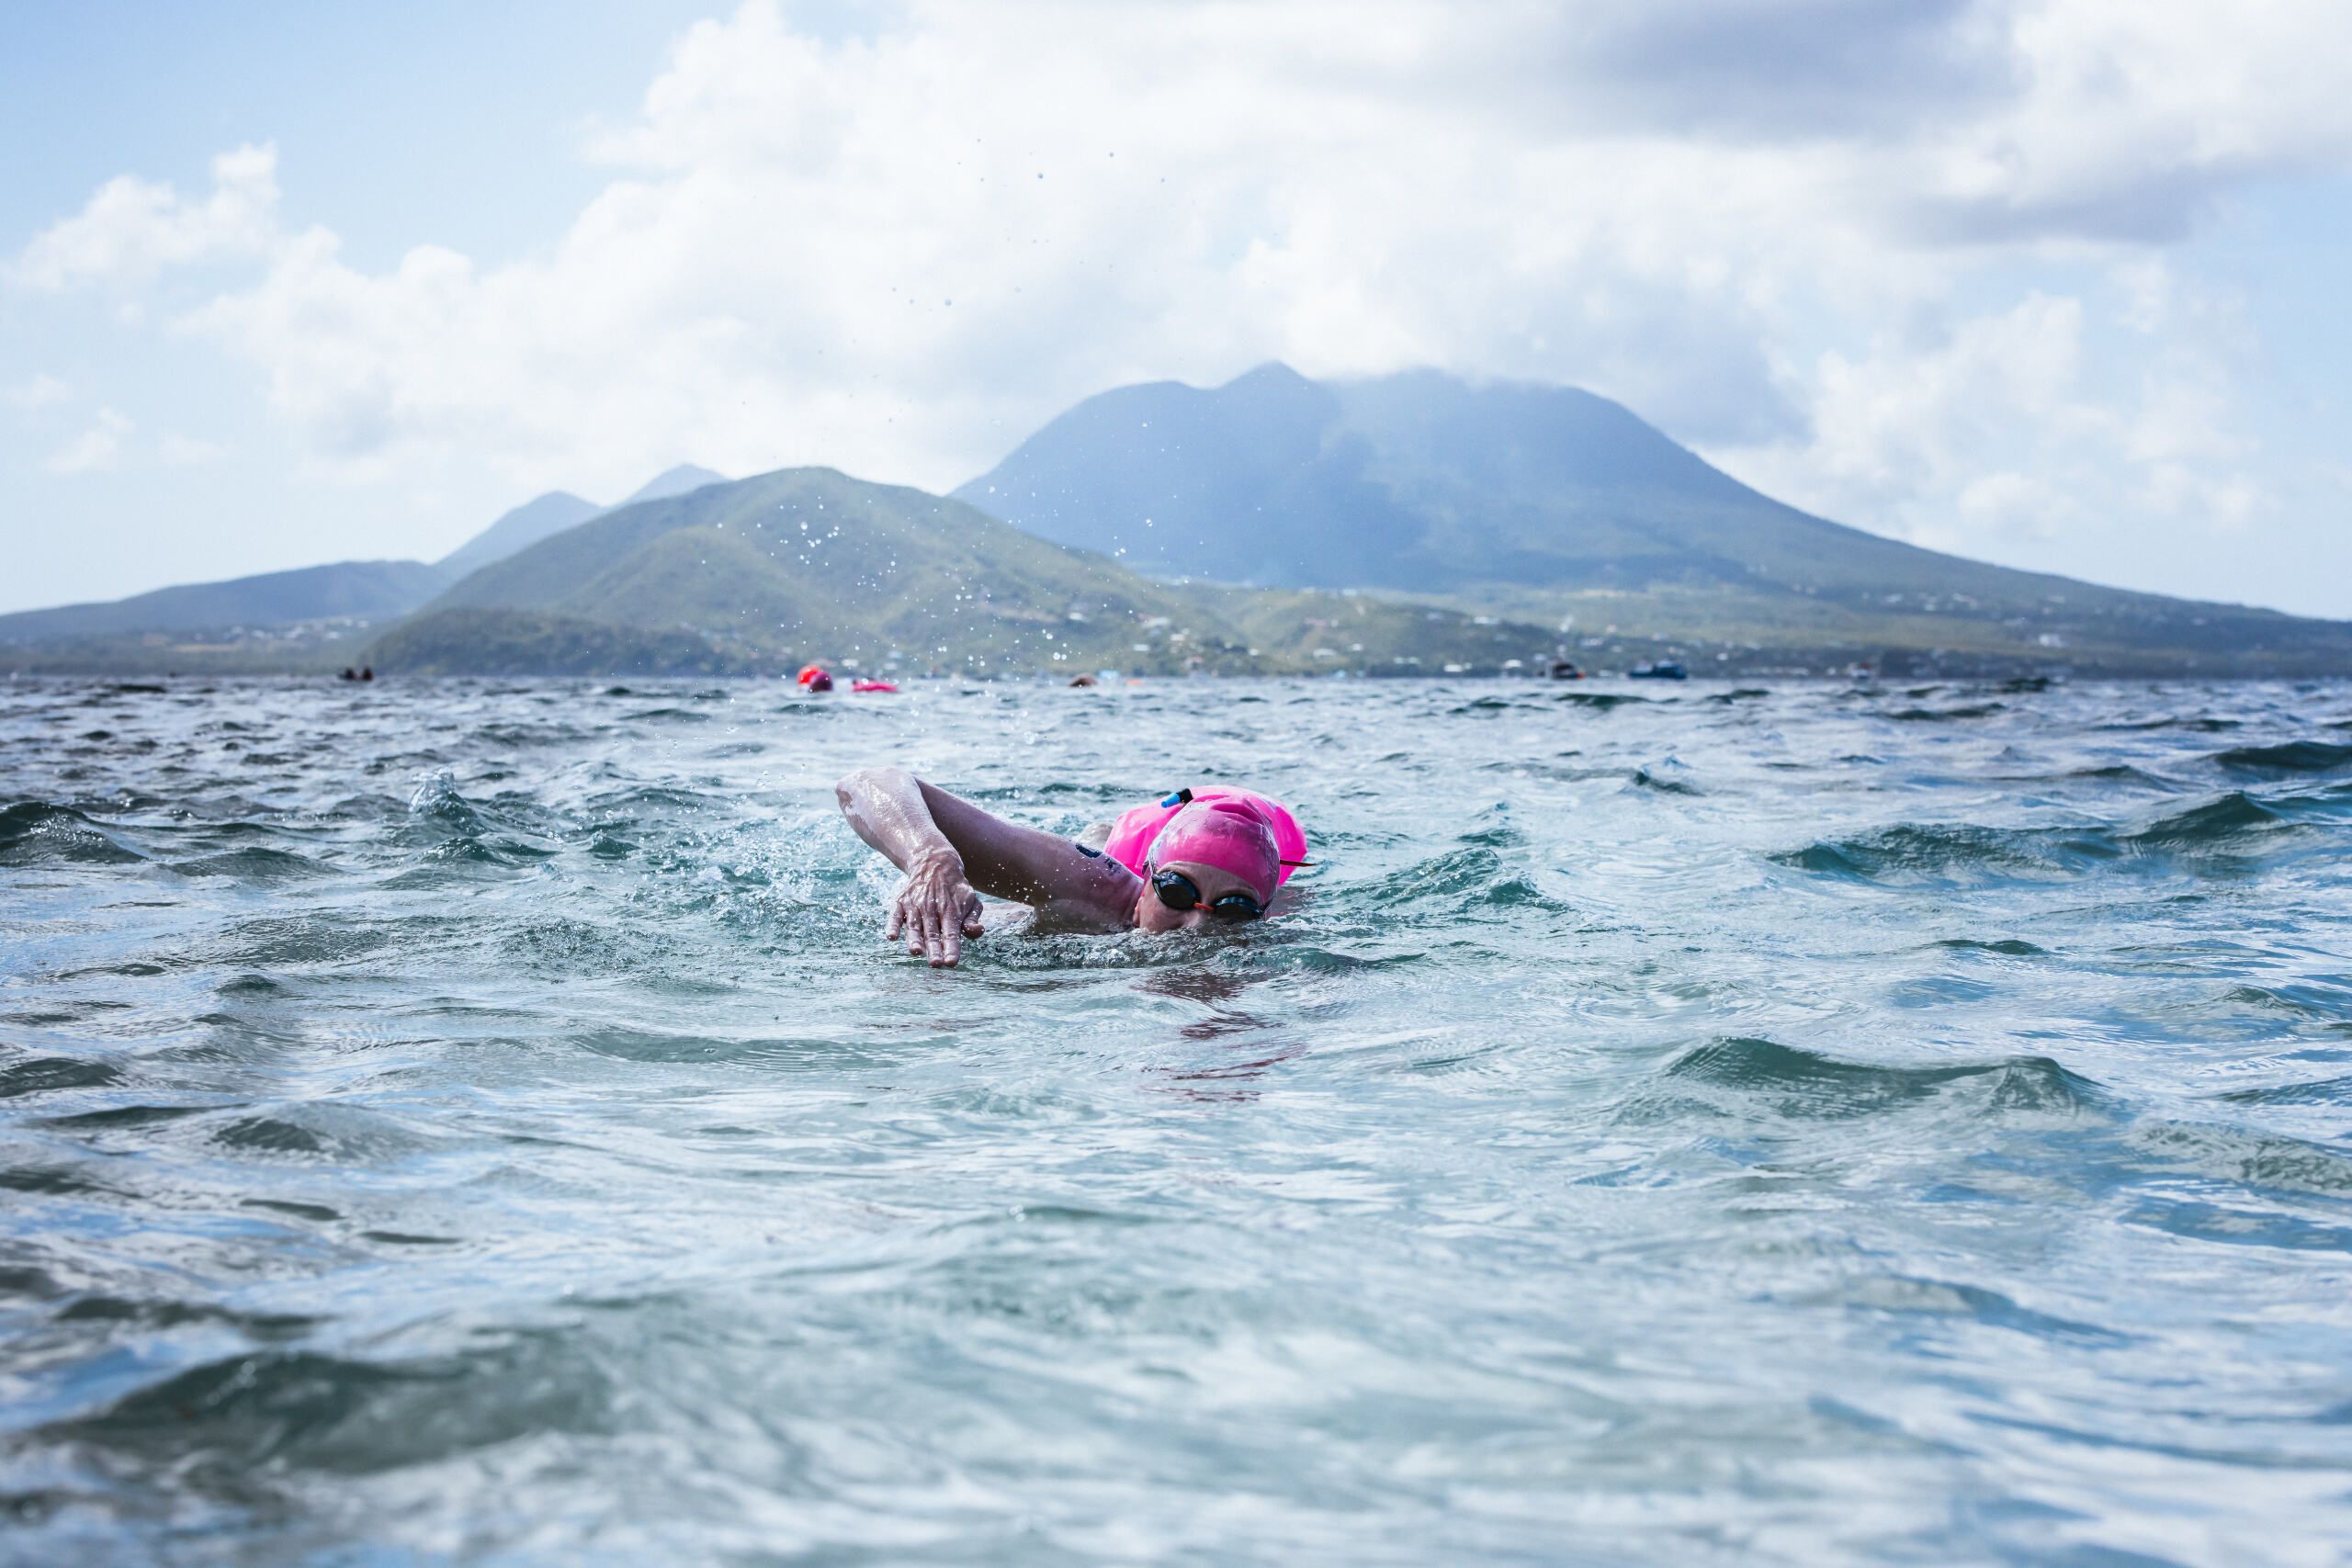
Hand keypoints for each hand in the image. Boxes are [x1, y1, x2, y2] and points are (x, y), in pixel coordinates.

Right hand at [886, 850, 984, 966]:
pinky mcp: (900, 902)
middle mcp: (931, 908)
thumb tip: (977, 931)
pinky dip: (893, 925)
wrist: (934, 863)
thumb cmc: (955, 890)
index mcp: (950, 911)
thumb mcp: (970, 901)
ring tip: (916, 951)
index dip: (951, 948)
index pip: (951, 933)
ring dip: (914, 939)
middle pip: (932, 933)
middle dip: (934, 949)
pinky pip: (895, 915)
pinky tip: (891, 936)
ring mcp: (914, 905)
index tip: (951, 962)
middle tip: (936, 963)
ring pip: (913, 925)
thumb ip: (972, 919)